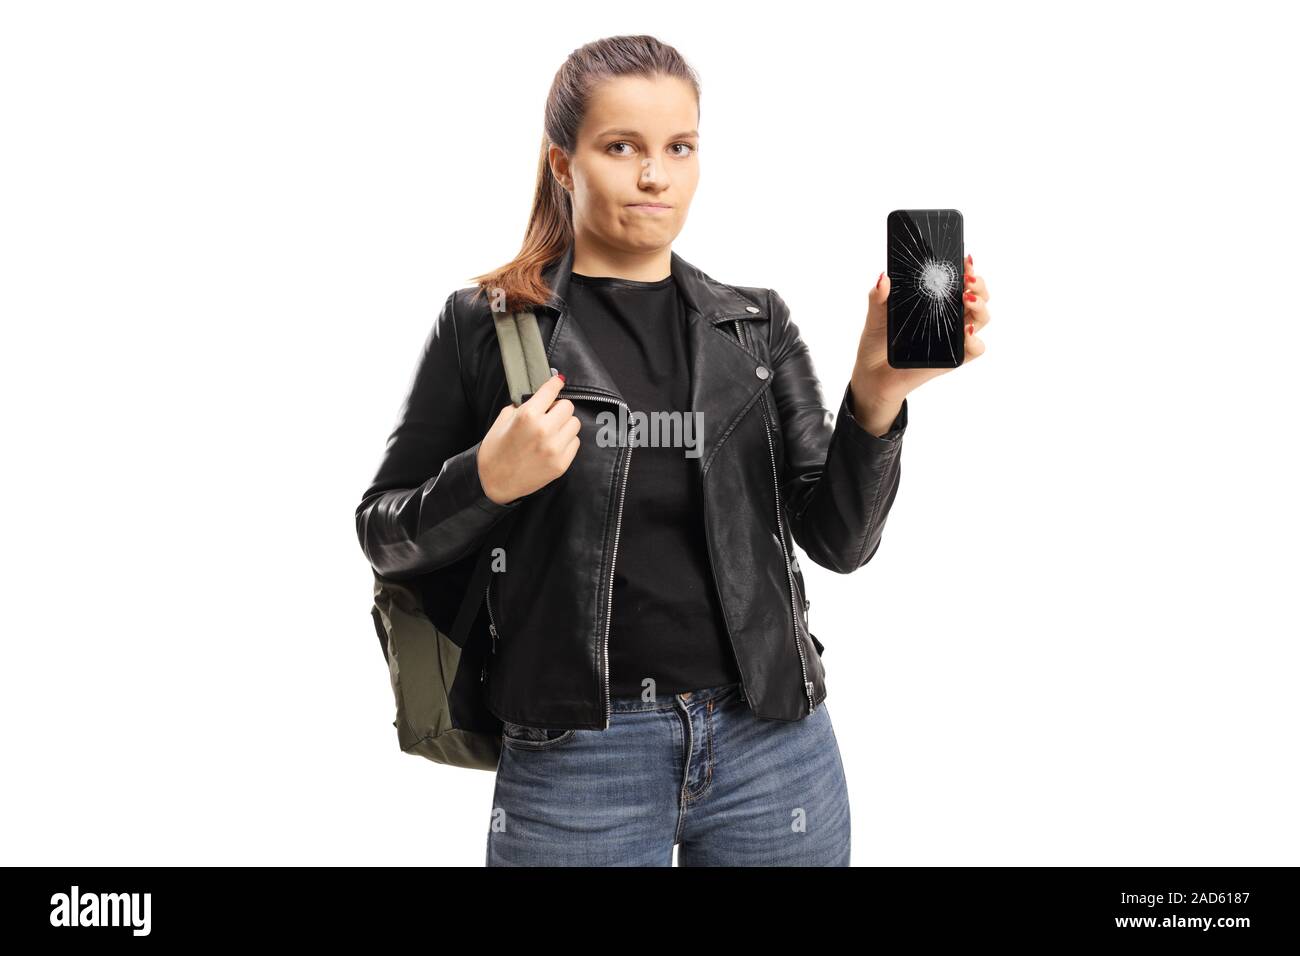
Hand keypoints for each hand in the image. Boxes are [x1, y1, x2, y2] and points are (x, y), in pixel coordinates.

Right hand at [477, 373, 581, 503]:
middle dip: (558, 408)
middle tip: (549, 414)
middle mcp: (544, 430)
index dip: (555, 383)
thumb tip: (539, 398)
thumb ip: (522, 407)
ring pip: (574, 423)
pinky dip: (566, 441)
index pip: (550, 391)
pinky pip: (575, 442)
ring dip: (564, 424)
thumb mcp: (502, 421)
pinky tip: (553, 445)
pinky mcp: (561, 464)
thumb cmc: (495, 451)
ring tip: (551, 431)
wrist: (494, 483)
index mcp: (527, 416)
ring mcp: (555, 448)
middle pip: (568, 406)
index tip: (558, 381)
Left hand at [850, 253, 991, 427]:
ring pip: (982, 318)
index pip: (960, 282)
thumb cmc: (877, 343)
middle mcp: (948, 318)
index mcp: (935, 303)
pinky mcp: (952, 359)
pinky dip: (974, 340)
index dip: (967, 269)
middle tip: (967, 278)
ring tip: (966, 299)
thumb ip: (878, 297)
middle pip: (977, 297)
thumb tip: (883, 278)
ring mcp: (952, 338)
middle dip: (978, 283)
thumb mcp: (876, 316)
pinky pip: (975, 349)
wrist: (872, 375)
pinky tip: (965, 332)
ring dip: (981, 305)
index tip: (964, 258)